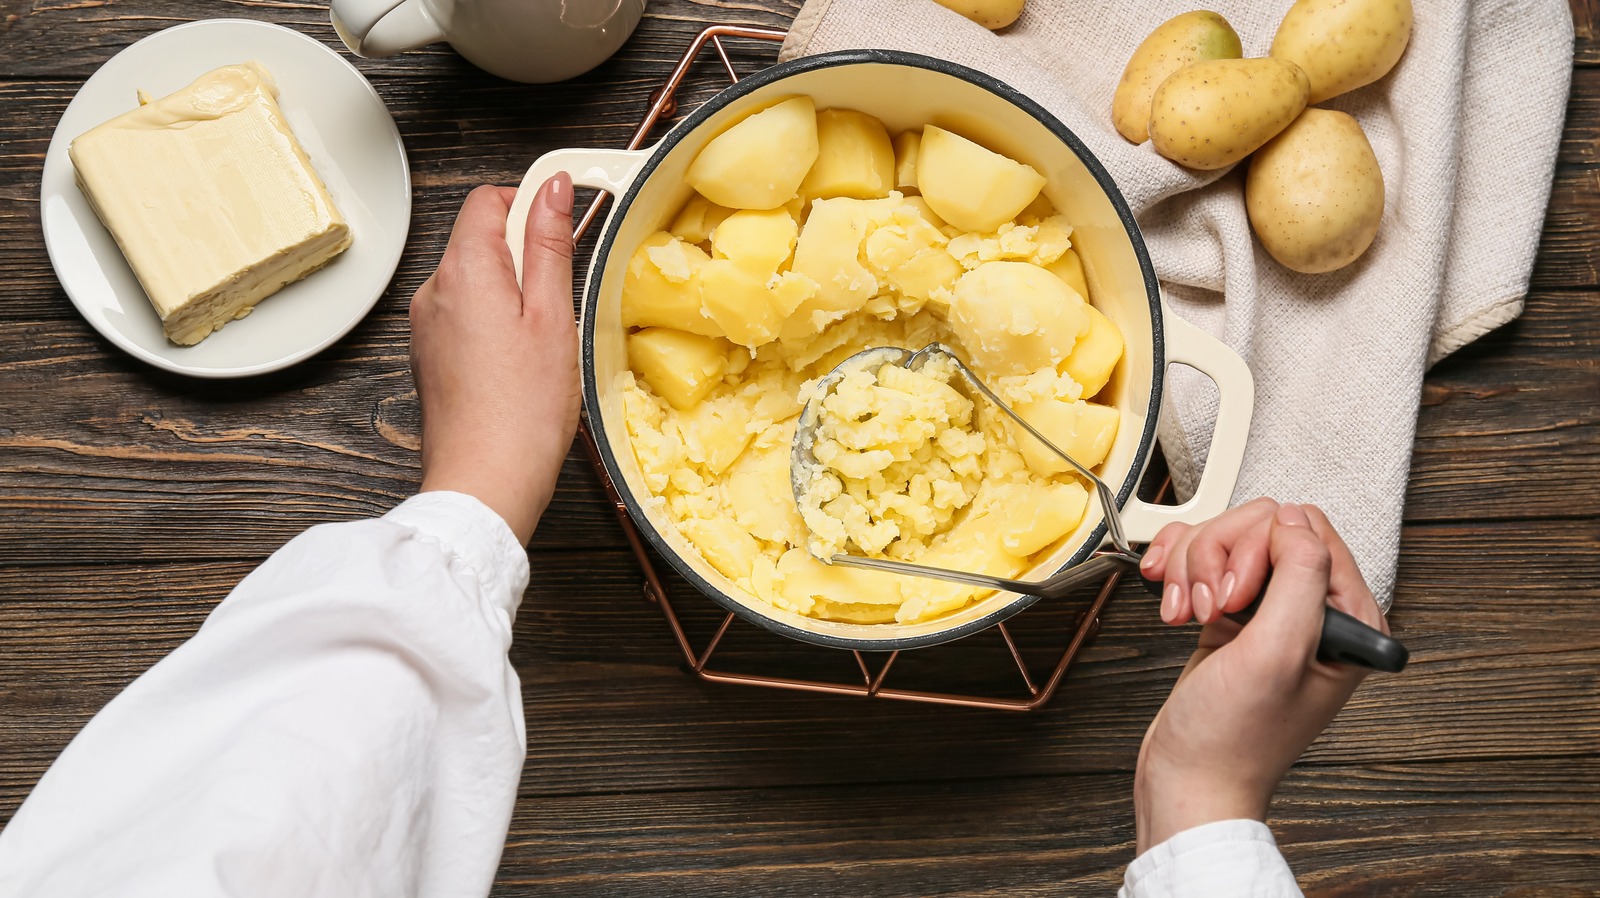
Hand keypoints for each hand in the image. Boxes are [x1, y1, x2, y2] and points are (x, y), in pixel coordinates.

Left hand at [409, 177, 578, 544]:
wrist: (484, 484)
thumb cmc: (523, 412)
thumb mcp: (553, 316)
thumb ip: (551, 245)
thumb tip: (552, 189)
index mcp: (463, 271)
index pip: (488, 200)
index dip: (529, 203)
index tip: (565, 223)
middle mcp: (434, 292)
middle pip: (481, 240)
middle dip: (525, 255)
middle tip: (561, 300)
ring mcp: (427, 327)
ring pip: (476, 281)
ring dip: (512, 293)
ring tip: (543, 340)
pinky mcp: (431, 357)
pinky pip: (466, 317)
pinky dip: (496, 325)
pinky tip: (521, 363)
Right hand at [1131, 500, 1388, 853]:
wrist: (1189, 778)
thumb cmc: (1234, 739)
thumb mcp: (1276, 653)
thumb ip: (1299, 576)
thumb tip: (1293, 519)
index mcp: (1348, 618)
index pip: (1307, 529)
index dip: (1259, 550)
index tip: (1235, 596)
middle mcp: (1314, 610)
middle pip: (1261, 528)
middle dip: (1219, 559)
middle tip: (1211, 610)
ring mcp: (1270, 611)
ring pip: (1226, 539)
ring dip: (1193, 569)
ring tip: (1187, 615)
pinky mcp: (1233, 614)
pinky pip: (1203, 559)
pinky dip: (1178, 572)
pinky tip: (1172, 601)